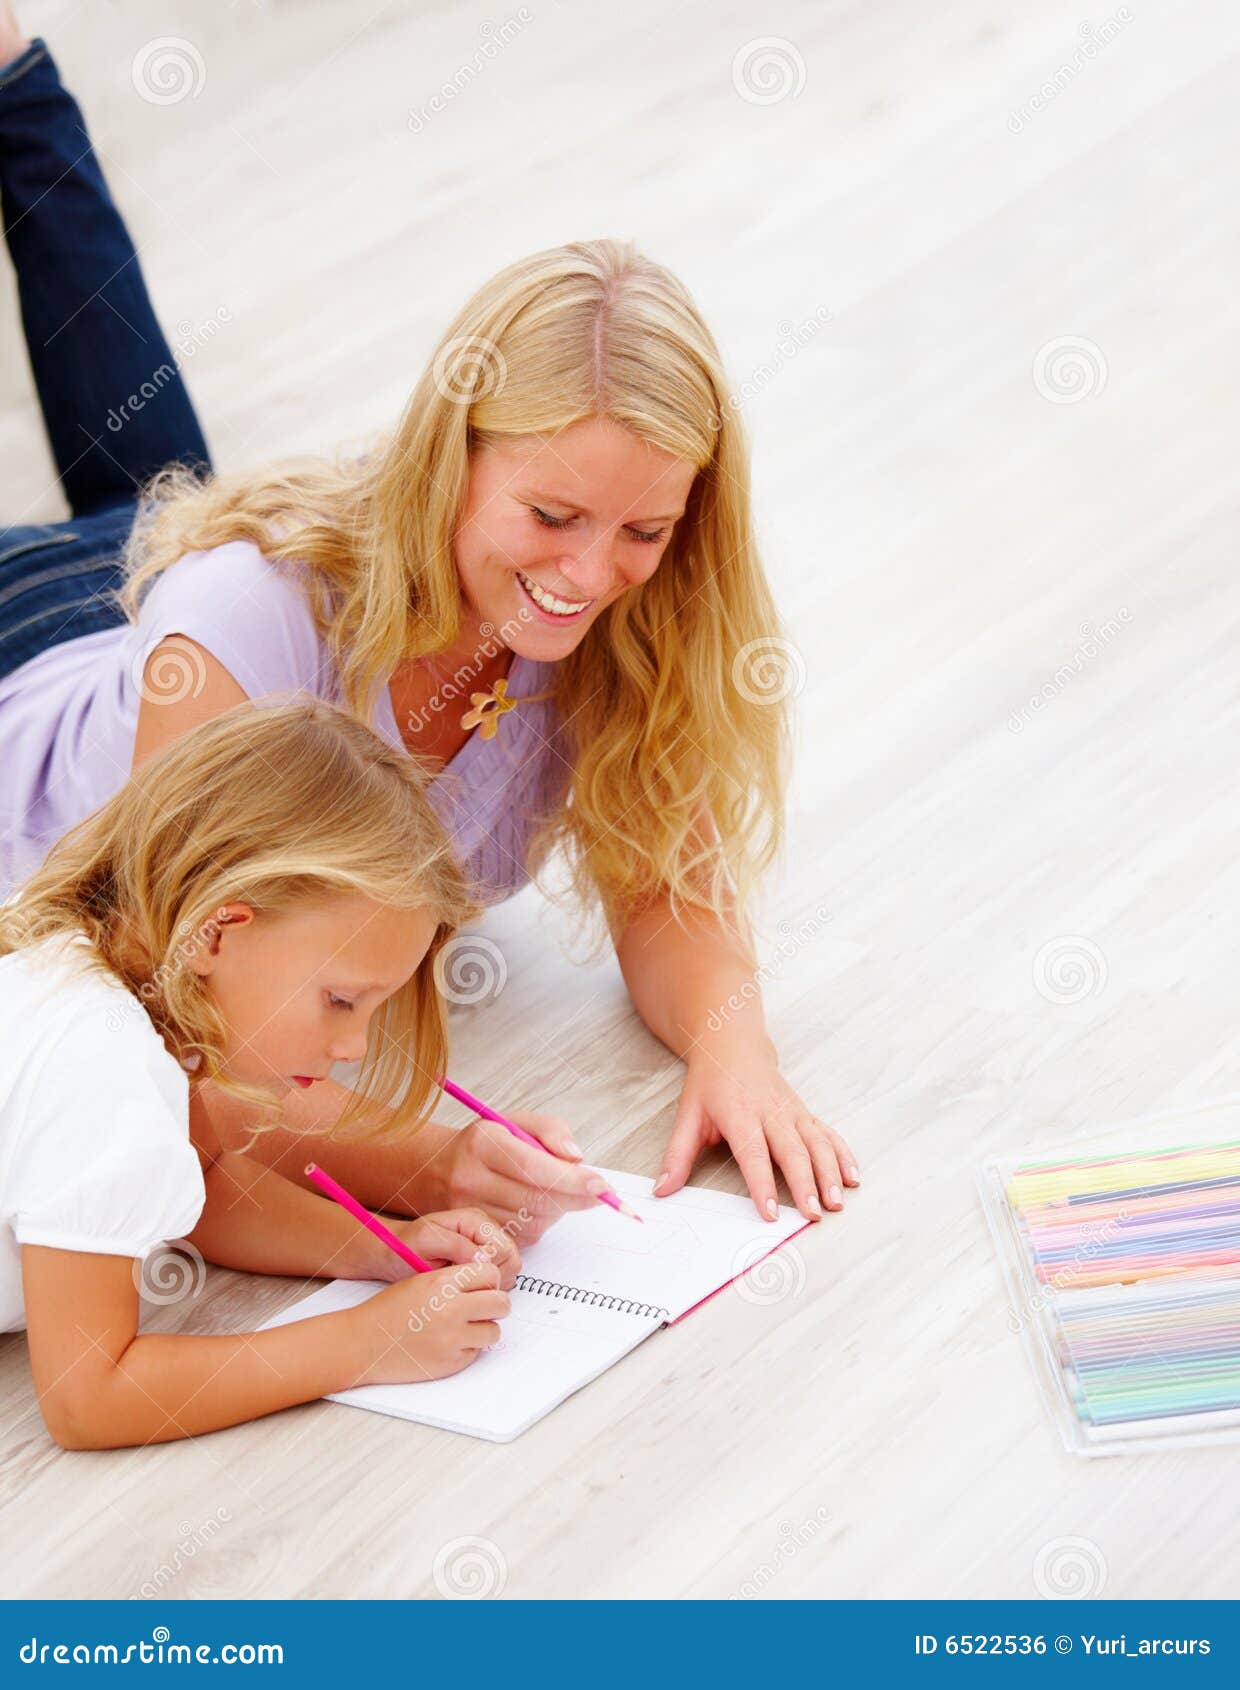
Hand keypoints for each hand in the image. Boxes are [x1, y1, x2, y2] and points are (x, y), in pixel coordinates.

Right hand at [347, 1260, 509, 1386]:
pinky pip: (476, 1353)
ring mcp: (452, 1339)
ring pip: (494, 1331)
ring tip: (464, 1328)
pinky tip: (447, 1344)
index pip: (490, 1274)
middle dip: (494, 1305)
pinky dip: (467, 1349)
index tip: (482, 1287)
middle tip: (482, 1308)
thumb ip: (455, 1281)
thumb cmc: (389, 1310)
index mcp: (443, 1283)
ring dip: (484, 1330)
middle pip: (501, 1303)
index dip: (488, 1281)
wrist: (363, 1343)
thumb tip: (488, 1284)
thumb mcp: (421, 1281)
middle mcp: (451, 1309)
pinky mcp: (450, 1363)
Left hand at [379, 1209, 521, 1288]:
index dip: (490, 1267)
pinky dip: (485, 1285)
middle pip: (512, 1259)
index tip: (464, 1274)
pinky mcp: (483, 1260)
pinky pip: (498, 1277)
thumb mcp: (426, 1241)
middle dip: (492, 1276)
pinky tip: (464, 1284)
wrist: (393, 1252)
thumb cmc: (406, 1245)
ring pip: (509, 1270)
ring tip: (461, 1281)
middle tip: (463, 1281)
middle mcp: (486, 1230)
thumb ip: (456, 1246)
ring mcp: (486, 1245)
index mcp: (475, 1220)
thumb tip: (483, 1260)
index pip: (504, 1248)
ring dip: (489, 1282)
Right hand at [426, 1111, 611, 1243]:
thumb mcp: (516, 1122)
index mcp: (483, 1143)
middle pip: (537, 1199)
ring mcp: (470, 1209)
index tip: (601, 1185)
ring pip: (533, 1222)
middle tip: (597, 1192)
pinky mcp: (475, 1234)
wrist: (436, 1170)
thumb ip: (551, 1131)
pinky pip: (523, 1237)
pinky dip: (540, 1223)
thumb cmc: (485, 1144)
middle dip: (575, 1198)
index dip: (572, 1179)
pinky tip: (536, 1206)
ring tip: (555, 1191)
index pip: (534, 1166)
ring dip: (558, 1210)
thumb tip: (576, 1158)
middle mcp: (471, 1178)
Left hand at [655, 1046, 859, 1222]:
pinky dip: (843, 1154)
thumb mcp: (687, 1115)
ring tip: (837, 1202)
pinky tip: (853, 1176)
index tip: (770, 1212)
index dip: (762, 1183)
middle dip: (805, 1183)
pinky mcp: (805, 1112)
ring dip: (830, 1172)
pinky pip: (828, 1134)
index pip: (753, 1153)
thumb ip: (676, 1156)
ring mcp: (792, 1111)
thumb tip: (660, 1191)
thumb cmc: (710, 1084)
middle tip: (813, 1214)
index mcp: (739, 1113)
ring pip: (816, 1142)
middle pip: (792, 1150)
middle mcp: (771, 1112)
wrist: (733, 1045)